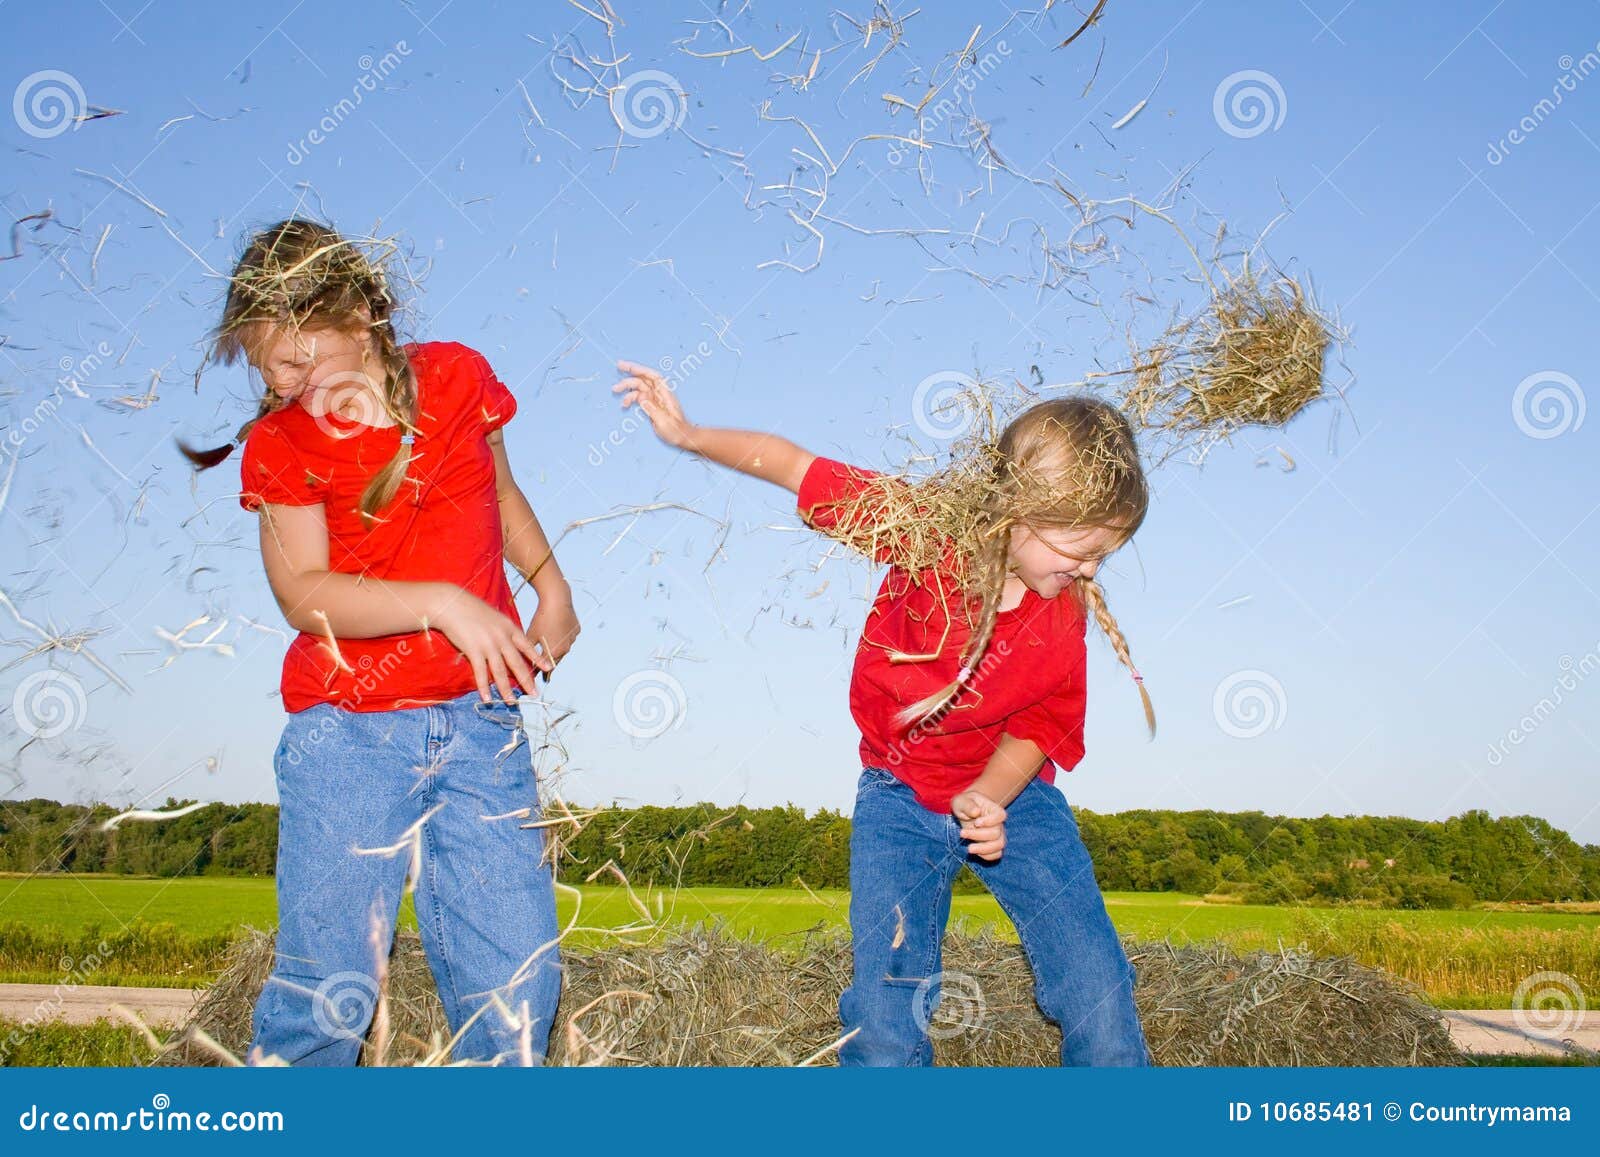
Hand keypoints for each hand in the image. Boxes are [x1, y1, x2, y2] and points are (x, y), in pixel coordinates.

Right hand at [431, 588, 549, 703]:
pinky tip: (487, 698)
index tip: (548, 667)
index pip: (527, 646)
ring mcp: (488, 645)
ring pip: (500, 672)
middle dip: (526, 680)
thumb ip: (502, 630)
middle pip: (517, 663)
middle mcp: (502, 638)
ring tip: (512, 702)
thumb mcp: (494, 616)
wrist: (452, 604)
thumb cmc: (471, 608)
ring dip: (506, 690)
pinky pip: (481, 673)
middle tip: (534, 693)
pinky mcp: (474, 651)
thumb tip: (508, 642)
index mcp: (509, 627)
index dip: (537, 658)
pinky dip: (484, 687)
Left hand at [526, 594, 580, 678]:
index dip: (544, 674)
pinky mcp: (576, 630)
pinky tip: (556, 629)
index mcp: (553, 652)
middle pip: (556, 659)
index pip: (548, 669)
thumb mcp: (530, 635)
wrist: (557, 600)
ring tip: (549, 640)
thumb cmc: (542, 617)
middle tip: (543, 660)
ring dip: (556, 647)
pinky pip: (568, 638)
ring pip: (563, 648)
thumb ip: (529, 651)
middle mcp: (565, 648)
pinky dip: (562, 636)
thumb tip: (525, 660)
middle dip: (549, 660)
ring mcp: (572, 640)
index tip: (543, 679)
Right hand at [612, 360, 696, 450]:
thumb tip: (641, 396)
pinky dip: (631, 398)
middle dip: (630, 373)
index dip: (639, 369)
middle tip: (618, 368)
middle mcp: (660, 394)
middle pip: (643, 379)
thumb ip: (652, 408)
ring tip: (616, 391)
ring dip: (627, 388)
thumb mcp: (664, 421)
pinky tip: (625, 403)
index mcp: (665, 394)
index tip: (627, 366)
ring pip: (639, 388)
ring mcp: (655, 399)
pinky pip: (639, 397)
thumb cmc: (677, 430)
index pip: (652, 376)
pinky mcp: (652, 405)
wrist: (683, 437)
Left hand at [951, 790, 1006, 860]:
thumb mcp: (962, 801)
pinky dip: (987, 856)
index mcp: (994, 810)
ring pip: (999, 846)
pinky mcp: (992, 845)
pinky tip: (975, 851)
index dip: (990, 821)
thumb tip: (976, 812)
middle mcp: (998, 823)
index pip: (1000, 816)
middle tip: (962, 833)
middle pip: (996, 833)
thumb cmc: (964, 804)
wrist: (965, 811)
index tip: (976, 823)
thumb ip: (968, 805)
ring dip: (984, 849)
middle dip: (978, 835)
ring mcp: (997, 835)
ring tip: (969, 849)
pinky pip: (996, 854)